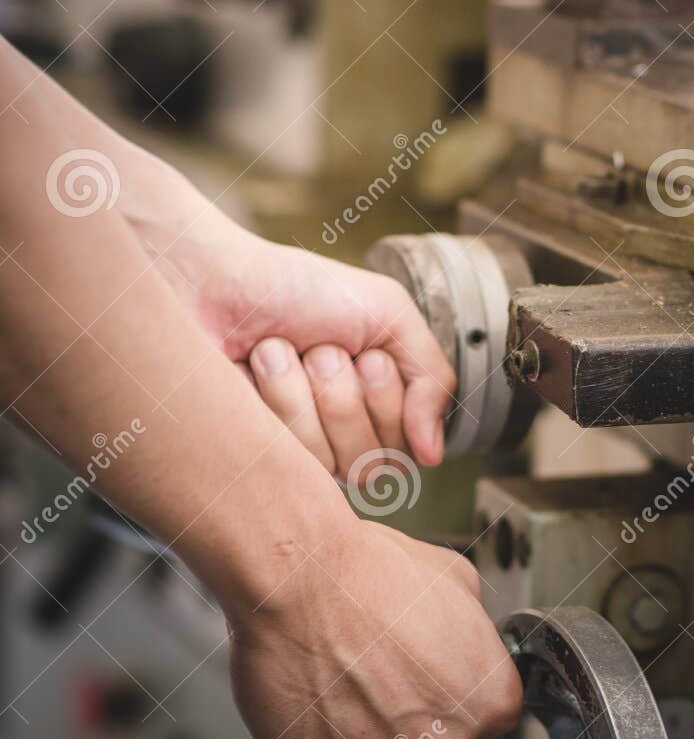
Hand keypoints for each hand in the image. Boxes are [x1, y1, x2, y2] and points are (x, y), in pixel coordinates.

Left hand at [145, 210, 453, 473]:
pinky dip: (277, 396)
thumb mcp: (389, 314)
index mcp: (377, 409)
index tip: (363, 351)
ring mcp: (295, 452)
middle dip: (346, 391)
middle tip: (319, 349)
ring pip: (332, 460)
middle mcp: (340, 439)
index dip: (388, 395)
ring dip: (307, 388)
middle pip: (375, 460)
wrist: (213, 278)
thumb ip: (432, 379)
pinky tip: (253, 368)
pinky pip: (291, 455)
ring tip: (279, 351)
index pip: (411, 447)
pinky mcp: (254, 456)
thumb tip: (434, 455)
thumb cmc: (295, 288)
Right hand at [226, 516, 522, 738]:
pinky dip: (319, 733)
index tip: (432, 678)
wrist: (300, 579)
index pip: (488, 719)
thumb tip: (466, 640)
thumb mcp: (458, 581)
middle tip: (382, 669)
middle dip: (411, 715)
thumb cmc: (371, 575)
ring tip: (343, 671)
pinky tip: (317, 687)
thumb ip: (475, 631)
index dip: (455, 693)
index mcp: (488, 704)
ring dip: (363, 727)